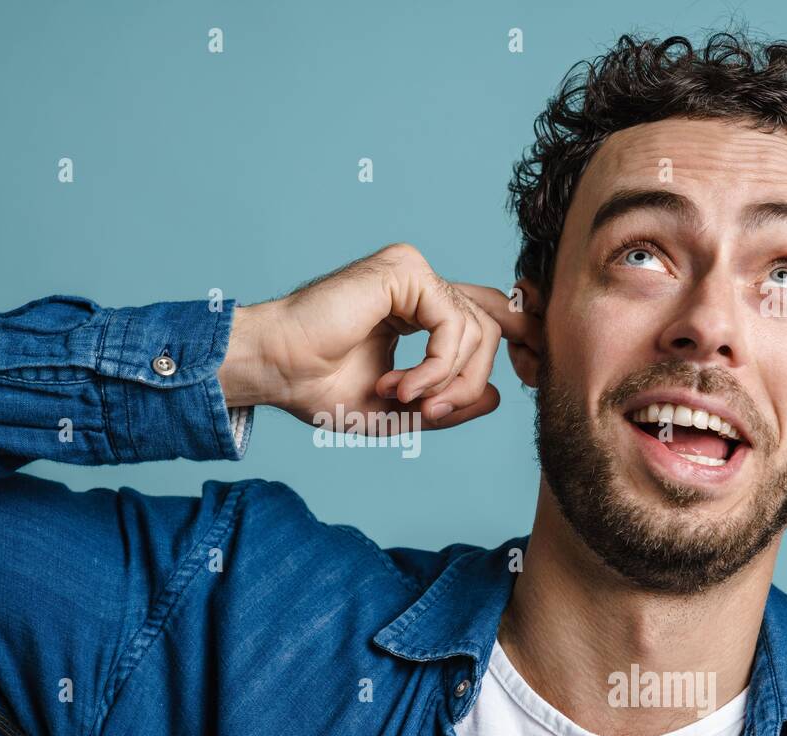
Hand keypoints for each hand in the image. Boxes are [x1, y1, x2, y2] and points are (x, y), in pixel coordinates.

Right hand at [219, 244, 541, 430]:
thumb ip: (446, 403)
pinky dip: (437, 366)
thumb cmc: (317, 387)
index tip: (512, 383)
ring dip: (449, 381)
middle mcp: (418, 285)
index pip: (483, 320)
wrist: (275, 370)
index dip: (508, 346)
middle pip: (488, 329)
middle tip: (431, 414)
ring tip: (406, 401)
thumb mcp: (397, 410)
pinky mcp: (405, 271)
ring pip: (478, 330)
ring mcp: (413, 273)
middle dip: (470, 382)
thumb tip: (497, 395)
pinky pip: (454, 324)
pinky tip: (402, 385)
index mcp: (415, 310)